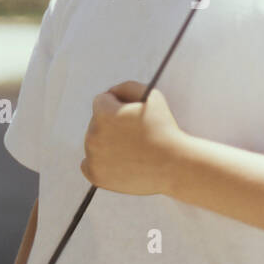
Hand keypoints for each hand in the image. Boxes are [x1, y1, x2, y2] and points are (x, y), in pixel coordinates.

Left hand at [80, 80, 182, 194]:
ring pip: (94, 143)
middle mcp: (93, 135)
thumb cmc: (165, 129)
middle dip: (112, 125)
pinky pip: (88, 164)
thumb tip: (110, 93)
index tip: (133, 115)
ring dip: (107, 143)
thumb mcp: (151, 96)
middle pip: (96, 122)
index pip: (101, 101)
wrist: (175, 165)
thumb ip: (127, 87)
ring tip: (131, 149)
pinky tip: (116, 162)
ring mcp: (93, 157)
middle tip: (135, 134)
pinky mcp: (96, 176)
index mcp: (103, 113)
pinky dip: (99, 163)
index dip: (119, 105)